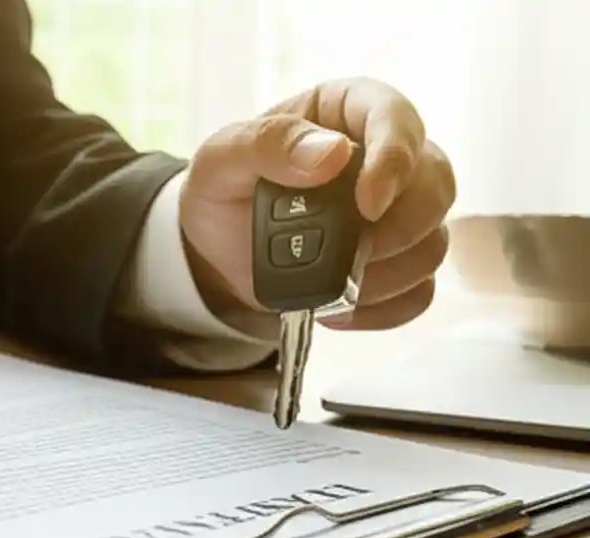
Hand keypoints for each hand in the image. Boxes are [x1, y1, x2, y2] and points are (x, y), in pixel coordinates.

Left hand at [178, 77, 455, 337]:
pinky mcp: (400, 263)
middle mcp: (386, 156)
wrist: (219, 255)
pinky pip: (419, 293)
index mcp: (347, 112)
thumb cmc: (224, 193)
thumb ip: (266, 144)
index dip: (395, 161)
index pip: (396, 118)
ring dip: (384, 276)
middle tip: (350, 255)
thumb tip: (333, 154)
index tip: (367, 205)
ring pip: (433, 244)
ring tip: (329, 282)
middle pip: (437, 185)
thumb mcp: (220, 160)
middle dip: (399, 230)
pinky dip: (381, 308)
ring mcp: (401, 212)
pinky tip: (339, 305)